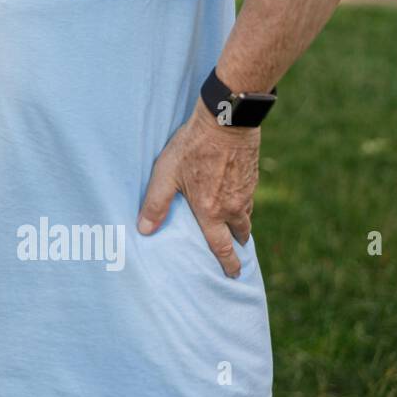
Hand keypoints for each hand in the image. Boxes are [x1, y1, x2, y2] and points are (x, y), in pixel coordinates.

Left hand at [137, 99, 260, 277]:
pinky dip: (244, 205)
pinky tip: (235, 197)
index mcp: (212, 211)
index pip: (221, 246)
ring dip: (241, 225)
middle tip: (237, 254)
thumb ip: (156, 203)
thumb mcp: (166, 174)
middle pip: (239, 233)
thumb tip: (144, 230)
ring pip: (246, 215)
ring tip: (235, 228)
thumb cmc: (192, 147)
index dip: (228, 263)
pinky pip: (249, 198)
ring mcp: (246, 191)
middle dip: (238, 245)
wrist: (226, 121)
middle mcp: (233, 206)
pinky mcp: (253, 176)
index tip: (233, 275)